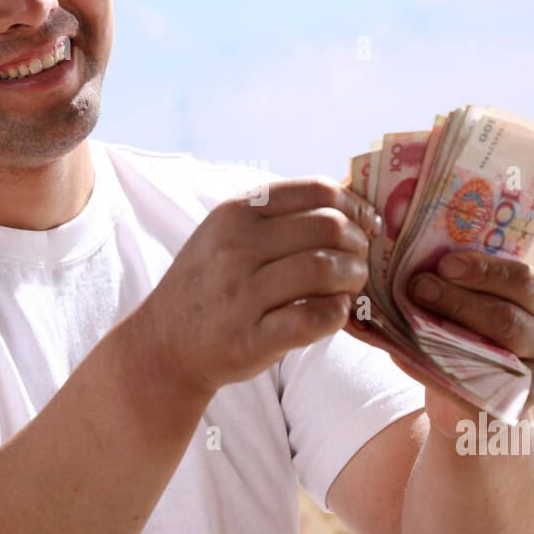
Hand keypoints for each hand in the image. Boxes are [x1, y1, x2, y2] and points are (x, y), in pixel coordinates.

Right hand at [134, 177, 381, 398]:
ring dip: (353, 278)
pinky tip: (335, 312)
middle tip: (361, 259)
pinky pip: (314, 318)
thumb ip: (281, 213)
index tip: (367, 224)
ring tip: (351, 286)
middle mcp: (236, 246)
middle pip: (328, 228)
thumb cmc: (211, 282)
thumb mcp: (229, 233)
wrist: (165, 342)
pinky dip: (337, 313)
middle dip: (359, 243)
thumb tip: (351, 190)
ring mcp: (241, 293)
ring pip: (324, 269)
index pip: (317, 190)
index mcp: (235, 212)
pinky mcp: (251, 338)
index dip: (355, 205)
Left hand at [406, 251, 533, 413]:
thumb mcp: (481, 302)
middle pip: (506, 319)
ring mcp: (533, 380)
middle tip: (419, 286)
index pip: (523, 280)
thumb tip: (414, 264)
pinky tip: (402, 354)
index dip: (484, 270)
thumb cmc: (477, 333)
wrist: (477, 395)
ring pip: (491, 356)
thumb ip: (462, 284)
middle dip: (458, 300)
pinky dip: (432, 370)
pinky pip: (468, 389)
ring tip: (409, 317)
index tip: (444, 263)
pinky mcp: (507, 410)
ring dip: (446, 334)